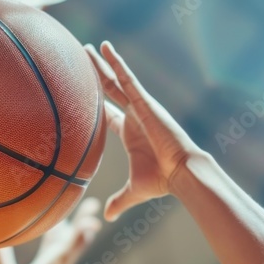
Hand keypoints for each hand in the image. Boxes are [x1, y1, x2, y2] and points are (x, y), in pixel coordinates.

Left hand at [85, 41, 203, 220]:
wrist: (181, 172)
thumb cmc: (161, 181)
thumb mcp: (133, 191)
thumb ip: (119, 201)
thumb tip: (107, 217)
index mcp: (130, 132)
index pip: (109, 114)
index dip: (96, 105)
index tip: (83, 96)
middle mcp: (134, 115)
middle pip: (110, 90)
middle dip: (97, 75)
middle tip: (82, 58)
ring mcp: (139, 106)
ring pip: (116, 79)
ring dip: (102, 63)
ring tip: (88, 46)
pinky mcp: (145, 102)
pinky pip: (127, 78)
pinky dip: (116, 62)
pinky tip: (105, 47)